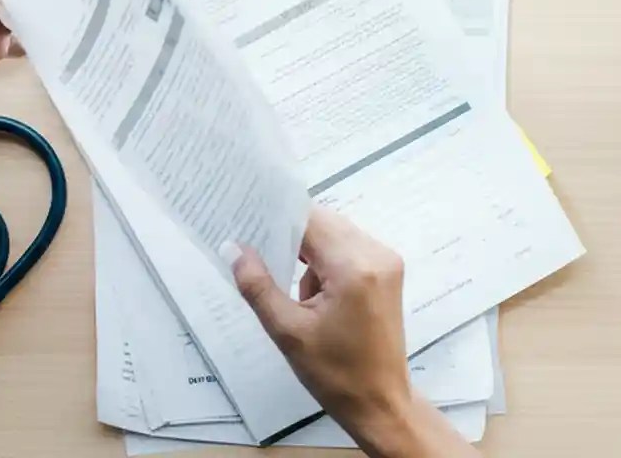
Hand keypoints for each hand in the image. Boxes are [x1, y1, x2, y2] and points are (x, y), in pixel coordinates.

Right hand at [231, 206, 412, 453]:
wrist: (381, 404)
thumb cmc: (334, 373)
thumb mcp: (287, 332)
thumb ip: (258, 286)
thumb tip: (233, 248)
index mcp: (354, 267)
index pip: (309, 221)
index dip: (276, 217)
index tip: (245, 219)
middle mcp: (376, 255)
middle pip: (324, 223)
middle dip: (291, 236)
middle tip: (255, 249)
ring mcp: (386, 262)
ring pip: (335, 235)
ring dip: (309, 253)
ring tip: (291, 290)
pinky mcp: (387, 273)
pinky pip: (348, 251)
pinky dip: (325, 263)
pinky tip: (312, 295)